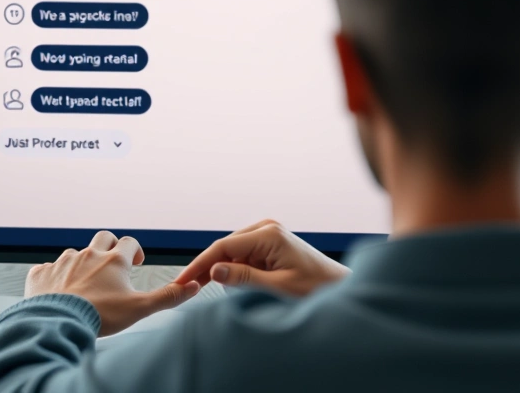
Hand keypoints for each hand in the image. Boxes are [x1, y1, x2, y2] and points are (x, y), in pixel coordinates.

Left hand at [25, 231, 200, 336]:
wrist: (57, 323)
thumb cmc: (100, 315)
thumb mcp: (140, 308)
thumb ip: (168, 297)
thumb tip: (195, 286)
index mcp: (113, 260)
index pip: (129, 242)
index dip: (135, 251)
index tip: (136, 263)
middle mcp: (88, 255)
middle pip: (102, 238)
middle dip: (109, 247)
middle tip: (112, 264)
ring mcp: (62, 263)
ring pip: (75, 253)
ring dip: (81, 262)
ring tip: (85, 281)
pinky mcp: (40, 275)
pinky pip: (46, 268)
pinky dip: (53, 275)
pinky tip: (57, 288)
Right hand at [175, 219, 350, 296]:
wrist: (337, 286)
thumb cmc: (316, 287)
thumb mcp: (277, 287)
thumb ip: (244, 278)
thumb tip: (214, 270)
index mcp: (269, 234)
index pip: (223, 247)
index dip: (199, 265)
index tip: (182, 281)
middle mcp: (267, 228)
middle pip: (224, 248)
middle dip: (210, 269)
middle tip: (190, 291)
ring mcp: (268, 234)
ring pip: (232, 254)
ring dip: (227, 272)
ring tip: (237, 291)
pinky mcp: (269, 243)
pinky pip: (243, 257)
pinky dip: (238, 272)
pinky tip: (244, 285)